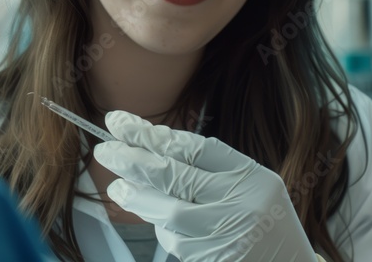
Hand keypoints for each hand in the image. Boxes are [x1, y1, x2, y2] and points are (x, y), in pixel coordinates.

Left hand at [93, 111, 317, 261]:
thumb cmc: (266, 222)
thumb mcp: (251, 186)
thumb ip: (209, 170)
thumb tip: (150, 151)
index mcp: (251, 176)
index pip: (193, 147)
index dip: (152, 134)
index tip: (121, 123)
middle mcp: (242, 203)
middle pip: (175, 176)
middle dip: (133, 160)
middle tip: (105, 149)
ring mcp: (228, 235)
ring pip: (169, 213)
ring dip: (138, 198)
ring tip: (117, 187)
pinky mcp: (215, 260)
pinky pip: (176, 242)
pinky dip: (162, 229)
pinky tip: (157, 220)